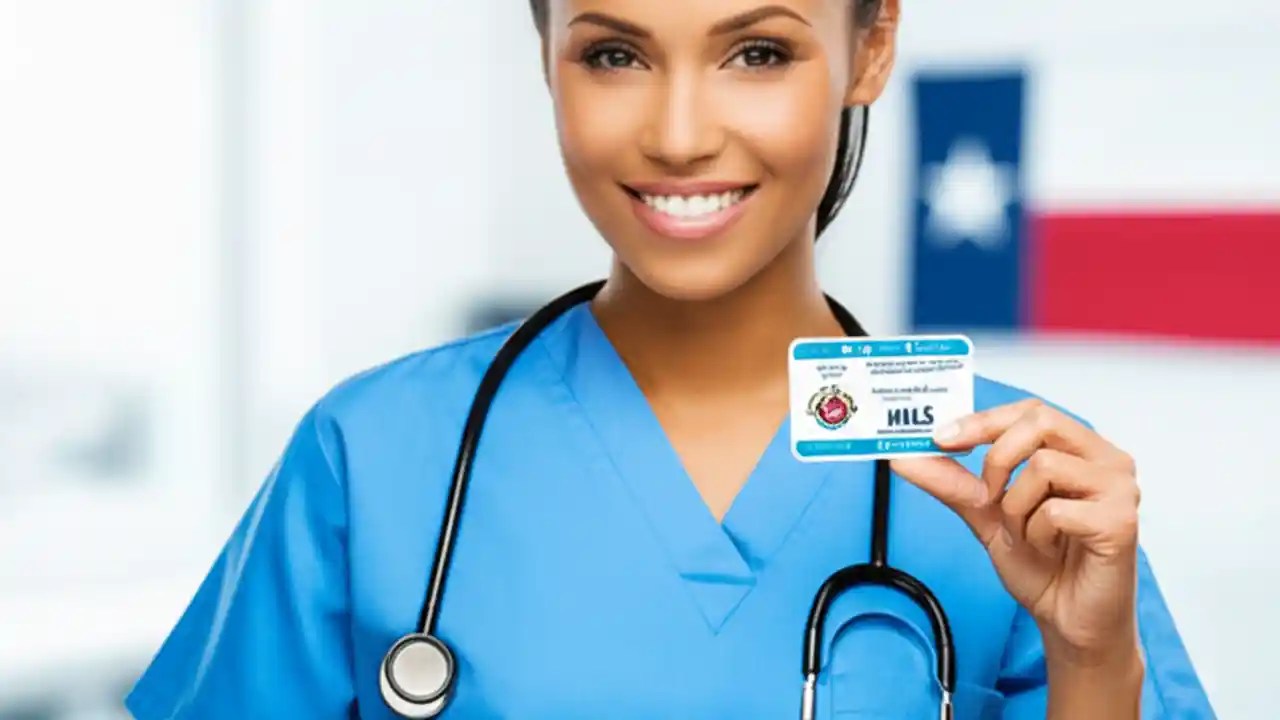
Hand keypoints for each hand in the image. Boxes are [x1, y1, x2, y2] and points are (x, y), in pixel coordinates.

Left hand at [892, 398, 1142, 664]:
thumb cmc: (1041, 564)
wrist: (1067, 621)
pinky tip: (1048, 550)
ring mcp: (1119, 488)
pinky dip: (1036, 533)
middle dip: (997, 460)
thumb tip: (903, 455)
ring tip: (1027, 534)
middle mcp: (1107, 460)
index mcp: (1080, 448)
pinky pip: (1055, 510)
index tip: (941, 438)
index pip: (1030, 410)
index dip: (983, 419)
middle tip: (987, 497)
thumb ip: (950, 482)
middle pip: (1040, 422)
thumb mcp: (985, 514)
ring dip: (1015, 507)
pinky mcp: (1121, 521)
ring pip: (1043, 465)